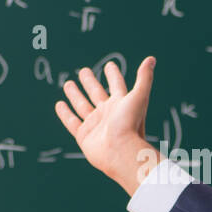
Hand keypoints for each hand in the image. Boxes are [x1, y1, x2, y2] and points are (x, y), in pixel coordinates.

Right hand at [55, 56, 159, 196]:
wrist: (121, 152)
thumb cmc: (131, 124)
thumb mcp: (139, 97)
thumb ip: (144, 78)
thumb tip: (151, 59)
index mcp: (121, 103)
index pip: (117, 84)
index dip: (114, 75)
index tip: (110, 65)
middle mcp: (108, 113)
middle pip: (97, 93)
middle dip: (90, 82)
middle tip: (83, 70)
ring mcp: (95, 124)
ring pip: (82, 106)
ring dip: (75, 95)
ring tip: (68, 83)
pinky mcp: (84, 135)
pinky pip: (72, 122)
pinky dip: (65, 114)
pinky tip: (59, 104)